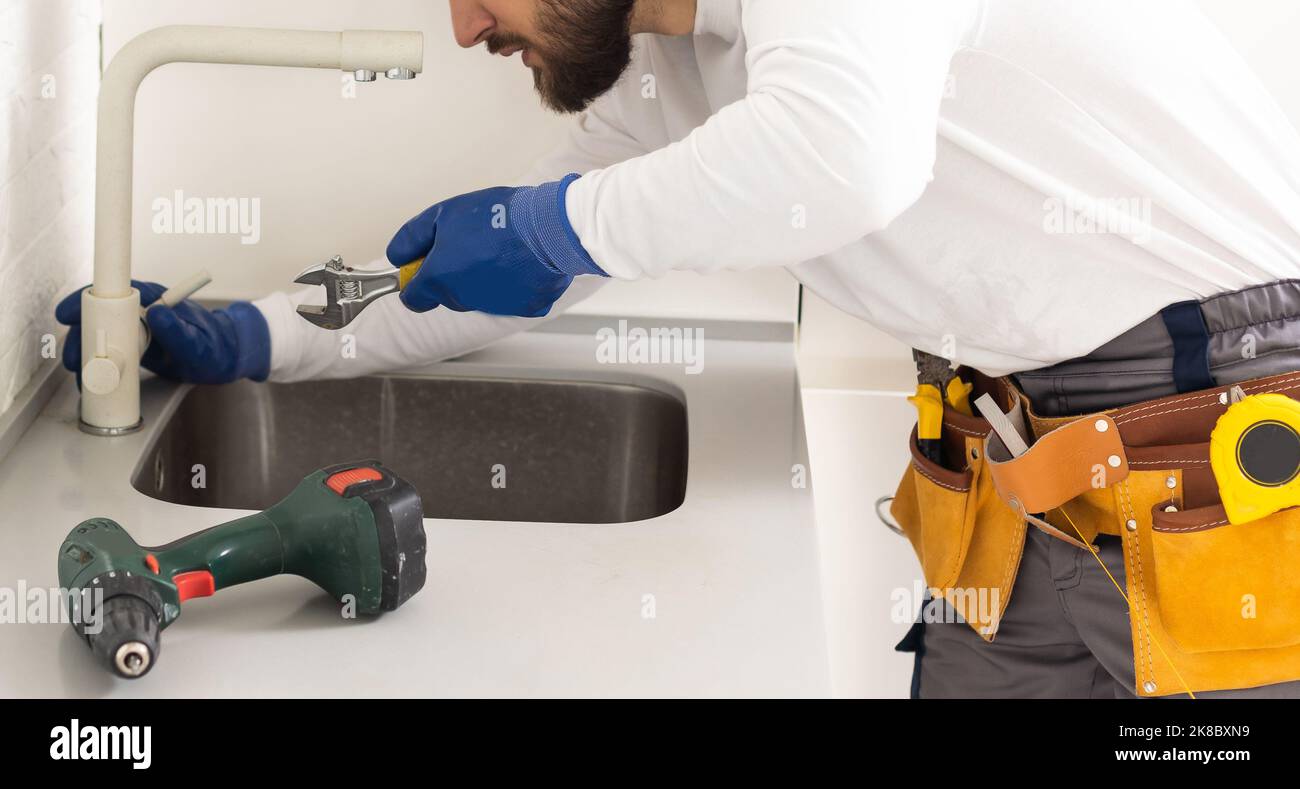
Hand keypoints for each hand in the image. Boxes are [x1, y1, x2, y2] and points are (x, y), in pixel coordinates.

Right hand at [56, 281, 271, 385]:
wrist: (226, 358)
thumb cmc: (217, 347)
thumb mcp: (201, 344)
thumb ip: (180, 331)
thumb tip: (157, 314)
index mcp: (154, 300)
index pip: (113, 293)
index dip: (86, 301)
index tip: (69, 315)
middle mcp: (141, 311)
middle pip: (98, 317)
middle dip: (80, 337)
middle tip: (75, 361)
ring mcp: (135, 329)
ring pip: (99, 336)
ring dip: (86, 355)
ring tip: (82, 377)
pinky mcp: (134, 346)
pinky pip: (109, 352)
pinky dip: (97, 366)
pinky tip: (91, 382)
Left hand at [386, 174, 607, 317]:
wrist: (547, 226)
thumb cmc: (496, 216)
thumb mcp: (443, 213)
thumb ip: (412, 238)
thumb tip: (397, 257)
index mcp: (440, 279)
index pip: (413, 299)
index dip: (415, 282)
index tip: (423, 269)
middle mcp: (464, 299)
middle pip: (448, 295)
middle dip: (453, 275)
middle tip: (471, 244)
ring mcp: (495, 306)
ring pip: (478, 297)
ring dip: (482, 278)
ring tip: (499, 248)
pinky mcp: (524, 307)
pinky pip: (510, 298)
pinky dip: (512, 283)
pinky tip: (520, 261)